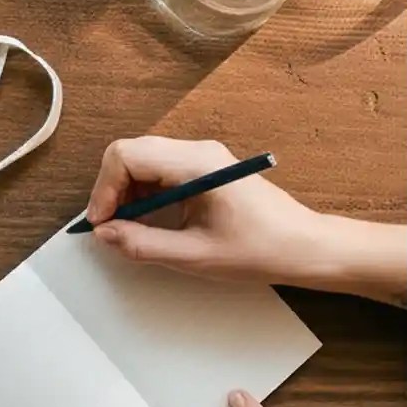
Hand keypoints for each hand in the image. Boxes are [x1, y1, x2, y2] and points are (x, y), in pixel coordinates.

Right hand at [86, 137, 327, 285]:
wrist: (305, 246)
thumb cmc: (261, 250)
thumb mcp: (195, 255)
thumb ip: (143, 244)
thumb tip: (105, 234)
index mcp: (197, 164)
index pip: (127, 155)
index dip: (105, 189)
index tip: (101, 222)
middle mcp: (197, 150)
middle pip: (131, 152)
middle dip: (111, 189)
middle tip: (108, 226)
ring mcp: (202, 156)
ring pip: (143, 159)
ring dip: (126, 191)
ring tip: (127, 227)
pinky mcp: (204, 167)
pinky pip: (160, 168)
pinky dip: (144, 191)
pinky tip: (148, 220)